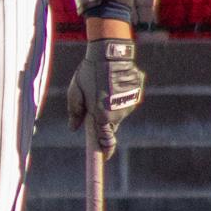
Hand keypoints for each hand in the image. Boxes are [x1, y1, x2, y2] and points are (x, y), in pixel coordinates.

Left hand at [67, 37, 142, 158]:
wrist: (111, 53)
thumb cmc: (89, 72)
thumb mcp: (75, 91)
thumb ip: (74, 112)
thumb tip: (73, 127)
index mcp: (102, 115)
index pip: (105, 140)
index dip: (105, 150)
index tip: (103, 157)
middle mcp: (119, 113)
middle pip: (111, 126)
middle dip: (103, 120)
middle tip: (93, 103)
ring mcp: (130, 105)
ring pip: (119, 113)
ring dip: (111, 107)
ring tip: (102, 87)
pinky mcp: (137, 95)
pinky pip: (126, 102)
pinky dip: (119, 98)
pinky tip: (112, 83)